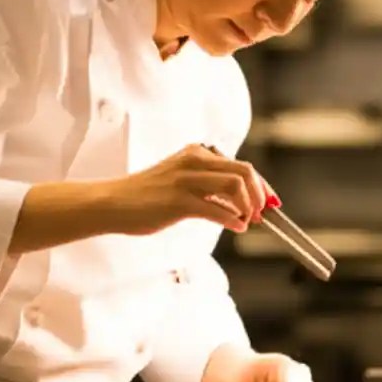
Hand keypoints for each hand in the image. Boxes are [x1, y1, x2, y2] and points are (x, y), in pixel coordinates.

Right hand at [99, 144, 268, 234]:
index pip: (240, 165)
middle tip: (261, 213)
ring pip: (234, 185)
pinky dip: (232, 219)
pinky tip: (237, 227)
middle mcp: (194, 161)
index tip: (269, 201)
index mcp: (197, 154)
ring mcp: (186, 180)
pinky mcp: (178, 201)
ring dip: (249, 205)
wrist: (113, 202)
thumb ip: (207, 185)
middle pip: (244, 171)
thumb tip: (237, 202)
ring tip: (248, 220)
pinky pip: (216, 209)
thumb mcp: (180, 180)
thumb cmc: (145, 195)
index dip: (261, 185)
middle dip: (260, 194)